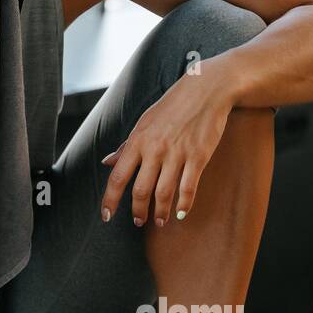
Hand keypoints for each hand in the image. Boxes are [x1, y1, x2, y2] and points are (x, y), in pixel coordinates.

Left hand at [99, 72, 233, 227]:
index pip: (117, 176)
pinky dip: (184, 204)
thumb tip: (107, 162)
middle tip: (139, 222)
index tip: (106, 215)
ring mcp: (177, 153)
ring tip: (159, 221)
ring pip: (163, 192)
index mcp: (138, 141)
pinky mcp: (198, 156)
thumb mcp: (144, 122)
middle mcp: (154, 149)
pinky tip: (181, 213)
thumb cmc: (173, 106)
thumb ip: (126, 146)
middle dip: (137, 211)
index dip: (110, 199)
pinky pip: (188, 187)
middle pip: (140, 189)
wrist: (206, 90)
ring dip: (159, 212)